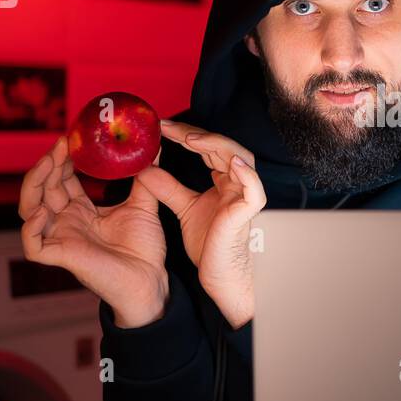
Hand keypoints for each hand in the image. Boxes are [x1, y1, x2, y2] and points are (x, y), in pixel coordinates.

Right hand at [18, 136, 170, 327]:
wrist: (152, 280)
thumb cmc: (145, 248)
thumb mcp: (144, 204)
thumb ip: (146, 176)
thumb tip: (154, 147)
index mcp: (81, 210)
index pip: (61, 179)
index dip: (61, 159)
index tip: (70, 139)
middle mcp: (67, 222)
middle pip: (42, 189)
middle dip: (47, 164)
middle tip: (62, 145)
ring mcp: (61, 239)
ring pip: (29, 210)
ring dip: (34, 185)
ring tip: (49, 164)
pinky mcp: (61, 257)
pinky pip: (32, 245)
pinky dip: (32, 227)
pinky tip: (43, 211)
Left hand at [136, 120, 266, 328]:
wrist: (218, 273)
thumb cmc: (209, 242)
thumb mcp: (183, 208)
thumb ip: (168, 188)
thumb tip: (146, 169)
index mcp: (224, 180)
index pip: (208, 148)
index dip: (186, 135)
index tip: (162, 127)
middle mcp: (237, 182)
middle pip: (222, 147)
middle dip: (194, 134)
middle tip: (167, 127)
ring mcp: (245, 195)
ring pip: (241, 158)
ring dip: (217, 145)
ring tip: (191, 138)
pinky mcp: (248, 212)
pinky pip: (255, 189)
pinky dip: (247, 174)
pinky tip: (232, 163)